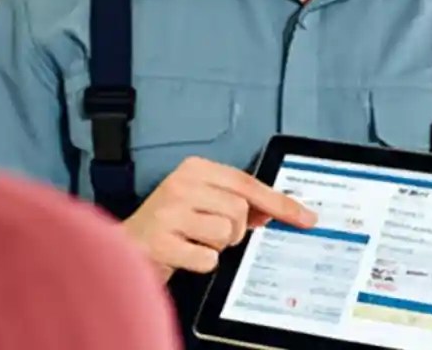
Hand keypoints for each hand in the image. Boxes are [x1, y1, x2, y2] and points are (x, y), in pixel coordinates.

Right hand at [124, 156, 316, 281]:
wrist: (124, 248)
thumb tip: (273, 211)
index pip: (248, 183)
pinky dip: (201, 262)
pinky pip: (207, 258)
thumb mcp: (202, 204)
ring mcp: (169, 211)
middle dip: (234, 230)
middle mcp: (181, 184)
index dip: (281, 203)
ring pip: (226, 233)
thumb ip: (237, 204)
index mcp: (194, 168)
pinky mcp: (161, 240)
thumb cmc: (168, 226)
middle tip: (209, 233)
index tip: (307, 218)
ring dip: (216, 246)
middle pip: (240, 211)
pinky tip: (182, 253)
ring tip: (193, 241)